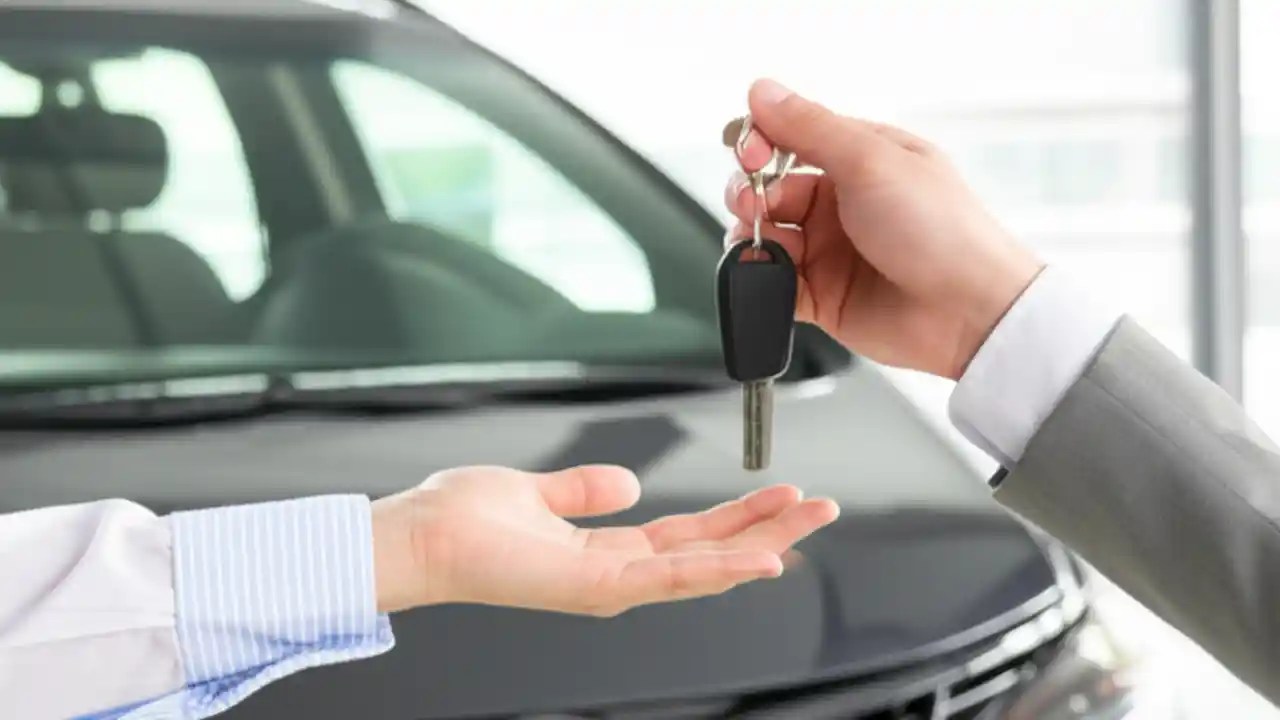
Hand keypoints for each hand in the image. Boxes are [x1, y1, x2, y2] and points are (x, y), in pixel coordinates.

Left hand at [371, 464, 837, 615]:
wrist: (420, 535)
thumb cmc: (463, 518)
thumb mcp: (540, 492)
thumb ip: (585, 489)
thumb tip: (629, 481)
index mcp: (606, 551)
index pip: (689, 536)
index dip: (739, 517)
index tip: (782, 495)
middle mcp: (615, 575)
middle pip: (710, 552)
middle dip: (768, 530)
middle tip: (822, 507)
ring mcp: (608, 587)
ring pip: (704, 566)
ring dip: (761, 544)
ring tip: (810, 522)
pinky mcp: (596, 588)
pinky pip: (671, 578)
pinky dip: (720, 569)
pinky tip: (762, 559)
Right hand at [725, 79, 1044, 379]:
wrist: (967, 312)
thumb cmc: (940, 230)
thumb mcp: (871, 161)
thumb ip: (810, 128)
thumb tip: (763, 91)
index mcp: (859, 158)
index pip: (791, 137)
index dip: (760, 141)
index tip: (750, 153)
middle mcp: (842, 202)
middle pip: (768, 188)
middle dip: (750, 193)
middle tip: (755, 205)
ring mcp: (831, 250)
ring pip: (763, 235)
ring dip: (752, 236)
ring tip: (766, 245)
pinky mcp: (822, 295)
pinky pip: (773, 283)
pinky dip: (760, 278)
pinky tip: (769, 275)